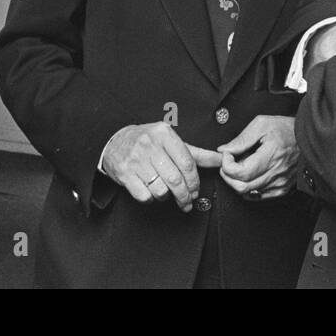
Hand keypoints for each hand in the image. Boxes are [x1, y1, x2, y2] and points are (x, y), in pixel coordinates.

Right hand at [102, 122, 222, 210]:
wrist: (114, 142)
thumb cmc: (147, 142)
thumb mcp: (171, 142)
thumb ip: (196, 153)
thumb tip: (221, 159)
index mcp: (164, 134)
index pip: (187, 163)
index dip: (194, 182)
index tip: (195, 191)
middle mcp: (149, 144)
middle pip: (176, 180)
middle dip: (184, 196)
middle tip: (187, 202)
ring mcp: (135, 159)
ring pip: (161, 190)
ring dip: (167, 197)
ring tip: (166, 193)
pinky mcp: (124, 173)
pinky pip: (144, 196)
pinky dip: (151, 199)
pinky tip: (152, 192)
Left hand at [217, 115, 298, 200]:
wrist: (309, 139)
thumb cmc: (288, 130)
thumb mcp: (262, 124)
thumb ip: (241, 139)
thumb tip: (224, 150)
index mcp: (271, 156)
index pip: (239, 172)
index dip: (226, 164)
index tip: (227, 154)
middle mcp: (275, 174)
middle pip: (240, 186)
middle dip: (228, 174)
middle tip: (228, 161)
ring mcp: (279, 184)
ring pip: (247, 193)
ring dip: (237, 180)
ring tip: (242, 165)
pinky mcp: (281, 189)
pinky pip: (257, 196)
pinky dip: (248, 187)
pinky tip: (250, 174)